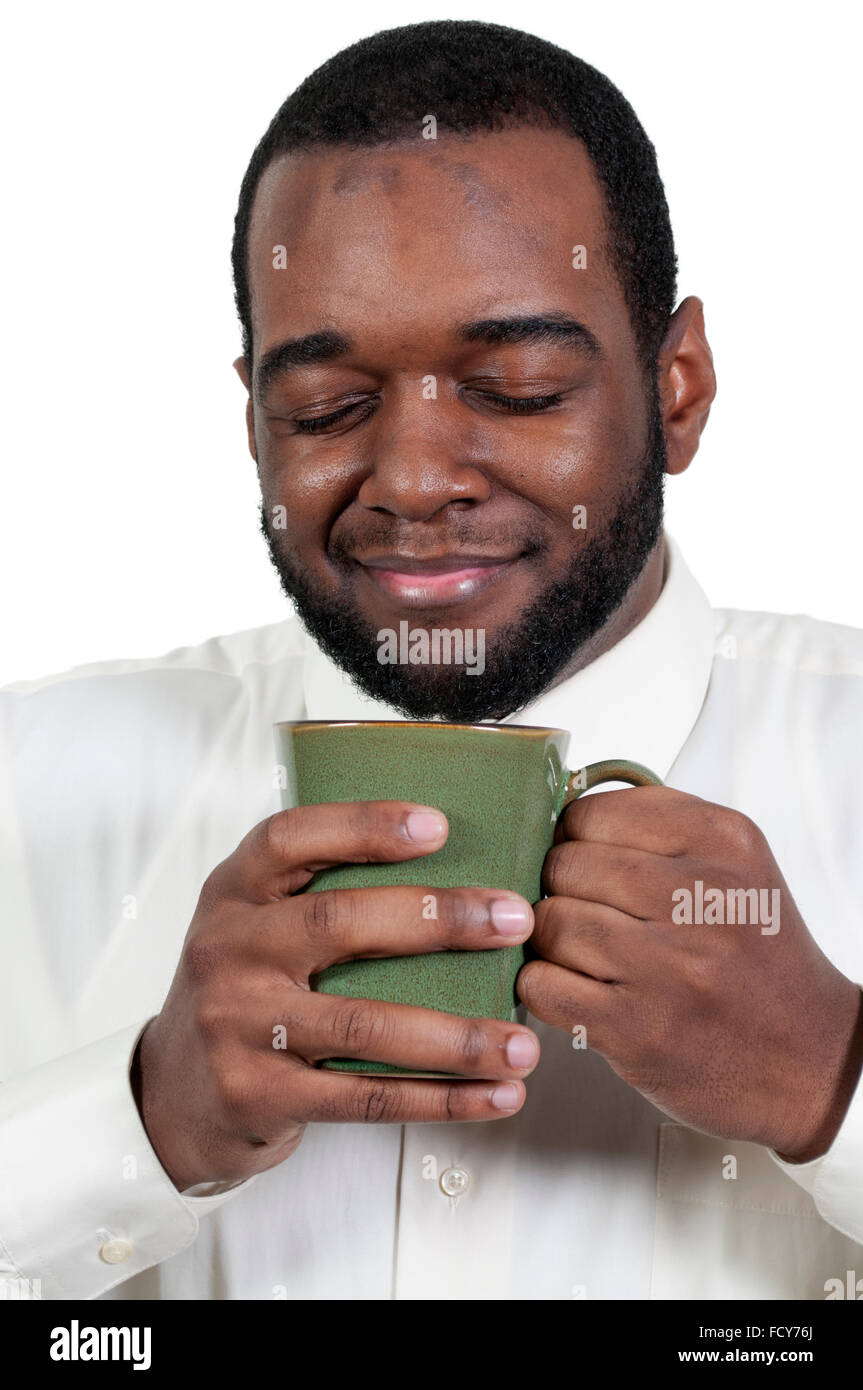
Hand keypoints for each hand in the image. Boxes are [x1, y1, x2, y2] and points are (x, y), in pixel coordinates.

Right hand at [135, 801, 538, 1189]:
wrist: (174, 1097)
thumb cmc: (244, 990)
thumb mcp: (256, 923)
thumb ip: (322, 891)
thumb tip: (460, 865)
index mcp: (233, 892)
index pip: (291, 838)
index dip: (364, 825)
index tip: (439, 825)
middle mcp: (229, 950)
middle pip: (338, 923)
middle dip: (439, 919)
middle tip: (515, 920)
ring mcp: (239, 1025)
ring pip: (362, 1026)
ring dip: (456, 1037)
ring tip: (522, 1044)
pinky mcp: (258, 1095)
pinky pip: (363, 1099)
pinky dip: (439, 1098)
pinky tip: (493, 1095)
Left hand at [517, 787, 862, 1160]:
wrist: (809, 1061)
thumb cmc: (755, 959)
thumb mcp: (733, 868)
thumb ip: (655, 831)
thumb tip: (556, 818)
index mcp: (725, 841)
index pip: (594, 812)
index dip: (573, 839)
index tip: (589, 864)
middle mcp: (702, 898)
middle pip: (566, 866)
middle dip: (559, 889)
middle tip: (585, 912)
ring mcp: (671, 967)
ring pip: (551, 922)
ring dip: (550, 940)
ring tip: (582, 954)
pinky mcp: (640, 1029)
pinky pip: (542, 984)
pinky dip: (543, 985)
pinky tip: (576, 990)